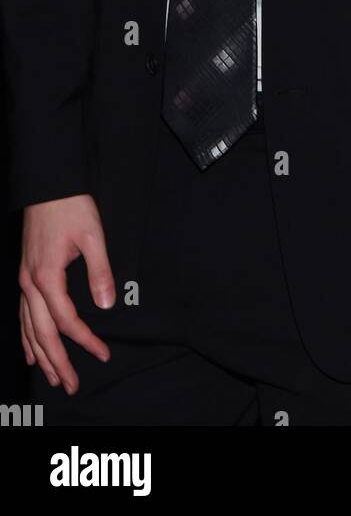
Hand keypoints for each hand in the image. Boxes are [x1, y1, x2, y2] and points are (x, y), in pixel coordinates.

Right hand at [19, 195, 115, 394]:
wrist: (49, 185)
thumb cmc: (71, 208)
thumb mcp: (93, 236)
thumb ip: (100, 272)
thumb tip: (107, 305)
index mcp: (47, 277)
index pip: (66, 321)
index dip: (84, 340)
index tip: (102, 354)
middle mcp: (31, 284)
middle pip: (41, 333)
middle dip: (58, 361)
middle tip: (71, 385)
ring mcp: (25, 280)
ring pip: (27, 328)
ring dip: (40, 355)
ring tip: (53, 377)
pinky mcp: (26, 275)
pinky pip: (23, 314)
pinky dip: (25, 336)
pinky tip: (30, 350)